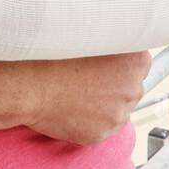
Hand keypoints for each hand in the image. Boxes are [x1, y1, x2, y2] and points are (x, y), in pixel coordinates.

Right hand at [22, 49, 151, 144]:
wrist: (29, 84)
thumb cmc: (54, 54)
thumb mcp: (90, 35)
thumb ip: (113, 41)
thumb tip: (120, 43)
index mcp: (135, 61)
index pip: (140, 63)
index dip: (120, 61)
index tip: (106, 61)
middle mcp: (133, 89)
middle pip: (130, 87)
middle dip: (114, 83)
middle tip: (86, 76)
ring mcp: (118, 114)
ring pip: (116, 109)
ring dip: (103, 103)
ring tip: (75, 90)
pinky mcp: (101, 134)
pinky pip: (101, 126)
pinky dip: (90, 119)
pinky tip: (71, 105)